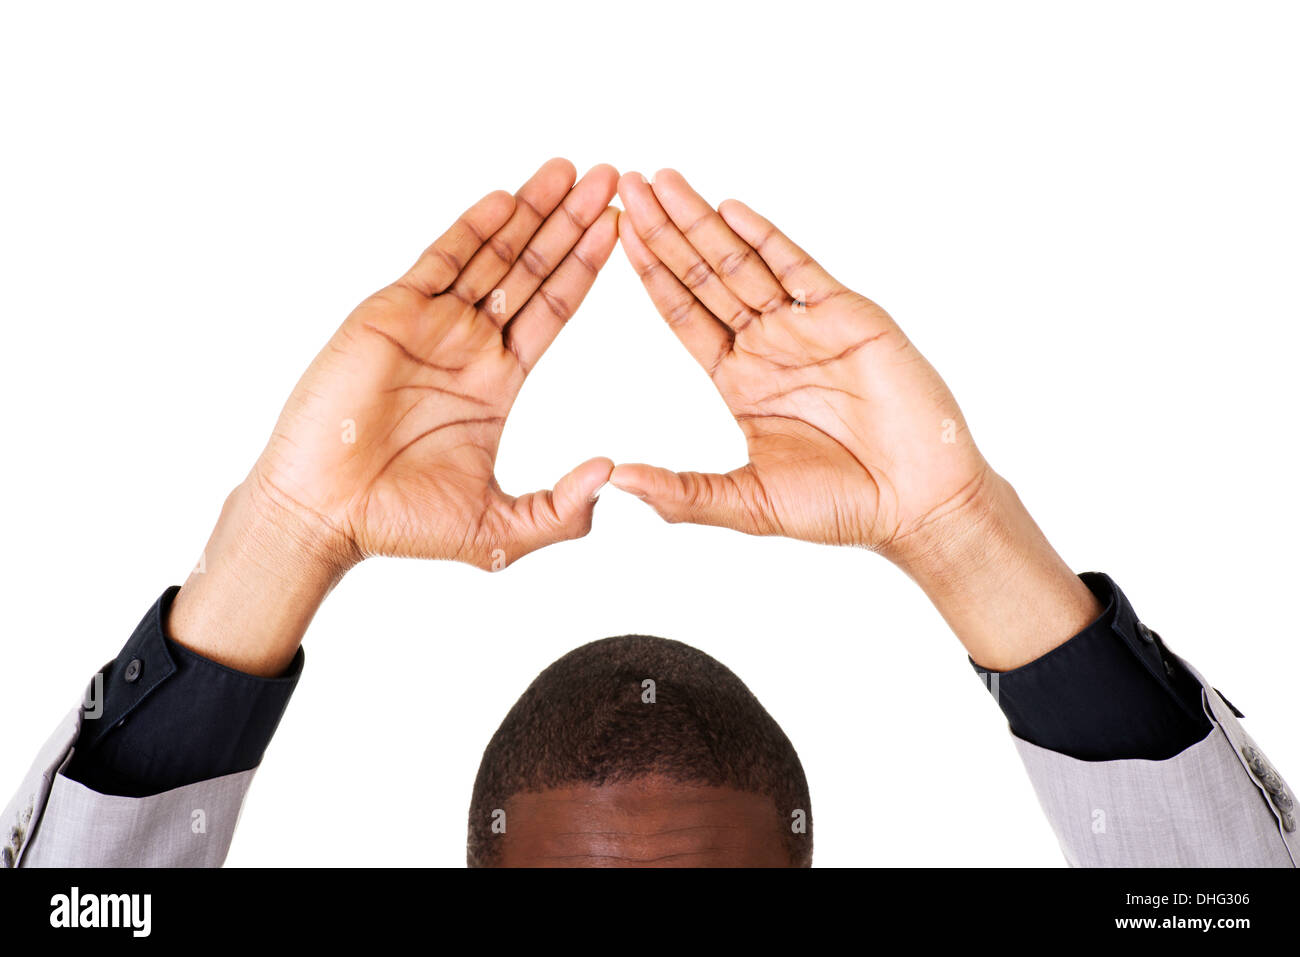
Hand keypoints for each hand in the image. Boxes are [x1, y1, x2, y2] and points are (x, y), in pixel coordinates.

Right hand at [169, 159, 618, 674]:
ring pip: (490, 255)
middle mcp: (469, 345)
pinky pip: (438, 263)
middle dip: (571, 223)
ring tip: (570, 170)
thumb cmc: (400, 523)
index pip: (554, 310)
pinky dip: (472, 230)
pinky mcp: (390, 315)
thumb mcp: (500, 531)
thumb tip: (612, 473)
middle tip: (611, 177)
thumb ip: (562, 511)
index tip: (622, 229)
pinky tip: (507, 199)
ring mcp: (430, 326)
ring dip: (530, 212)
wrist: (322, 514)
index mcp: (497, 381)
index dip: (588, 268)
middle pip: (532, 269)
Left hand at [613, 169, 1098, 667]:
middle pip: (703, 276)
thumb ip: (680, 492)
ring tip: (662, 180)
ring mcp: (806, 326)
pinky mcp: (848, 315)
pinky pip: (799, 268)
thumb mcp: (746, 503)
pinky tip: (731, 209)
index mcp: (739, 380)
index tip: (616, 233)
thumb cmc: (839, 508)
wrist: (917, 504)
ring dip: (702, 221)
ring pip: (742, 262)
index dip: (650, 273)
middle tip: (626, 184)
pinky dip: (766, 237)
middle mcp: (768, 345)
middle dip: (665, 230)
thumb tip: (614, 481)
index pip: (683, 314)